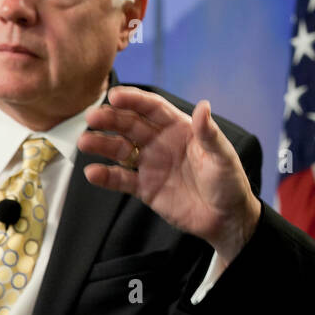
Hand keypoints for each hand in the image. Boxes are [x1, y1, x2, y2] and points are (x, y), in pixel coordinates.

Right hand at [79, 86, 260, 260]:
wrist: (226, 219)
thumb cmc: (229, 183)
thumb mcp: (222, 157)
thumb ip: (209, 133)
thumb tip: (204, 106)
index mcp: (180, 129)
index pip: (153, 108)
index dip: (134, 100)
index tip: (114, 95)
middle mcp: (161, 143)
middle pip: (131, 125)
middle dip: (111, 119)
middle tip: (92, 117)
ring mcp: (151, 164)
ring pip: (121, 149)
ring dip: (102, 144)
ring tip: (85, 142)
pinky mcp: (145, 188)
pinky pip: (122, 179)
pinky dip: (106, 176)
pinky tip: (93, 173)